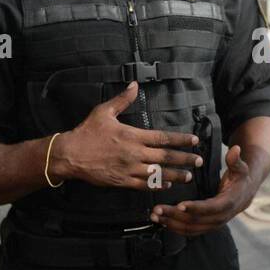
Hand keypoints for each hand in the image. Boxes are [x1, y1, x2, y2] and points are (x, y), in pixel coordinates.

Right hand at [50, 81, 202, 190]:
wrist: (70, 155)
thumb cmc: (87, 132)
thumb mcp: (103, 112)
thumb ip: (122, 100)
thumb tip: (134, 84)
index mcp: (133, 136)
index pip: (163, 138)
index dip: (181, 140)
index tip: (194, 140)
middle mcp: (134, 153)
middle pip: (166, 157)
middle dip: (184, 159)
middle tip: (199, 161)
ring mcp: (129, 169)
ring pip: (158, 174)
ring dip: (175, 175)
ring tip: (189, 176)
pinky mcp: (122, 181)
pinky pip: (144, 185)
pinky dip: (157, 185)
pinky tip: (166, 185)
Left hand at [150, 143, 254, 236]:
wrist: (245, 193)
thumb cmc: (240, 178)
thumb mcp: (240, 167)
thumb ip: (235, 160)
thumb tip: (235, 149)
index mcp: (229, 203)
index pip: (211, 208)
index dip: (195, 207)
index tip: (179, 205)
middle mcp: (221, 217)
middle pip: (196, 220)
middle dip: (175, 216)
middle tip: (158, 210)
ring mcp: (214, 224)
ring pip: (191, 228)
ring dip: (172, 223)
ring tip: (155, 216)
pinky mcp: (207, 227)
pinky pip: (191, 231)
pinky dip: (176, 228)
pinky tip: (162, 222)